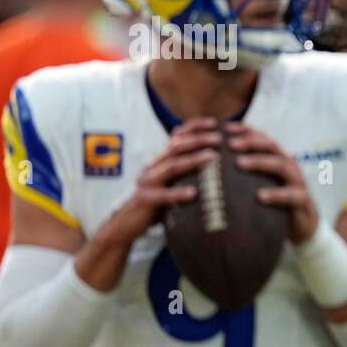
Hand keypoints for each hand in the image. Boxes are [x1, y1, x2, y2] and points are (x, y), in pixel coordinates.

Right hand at [95, 116, 220, 249]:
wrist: (127, 223)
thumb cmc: (156, 202)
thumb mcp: (171, 182)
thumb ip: (186, 170)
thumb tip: (213, 158)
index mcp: (160, 160)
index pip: (177, 136)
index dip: (195, 127)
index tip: (215, 123)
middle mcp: (153, 166)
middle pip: (176, 147)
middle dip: (199, 140)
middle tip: (219, 139)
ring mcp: (147, 182)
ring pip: (172, 166)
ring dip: (193, 160)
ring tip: (212, 158)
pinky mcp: (145, 199)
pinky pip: (162, 195)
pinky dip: (178, 193)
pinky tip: (194, 193)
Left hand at [224, 121, 317, 243]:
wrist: (302, 226)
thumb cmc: (274, 204)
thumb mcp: (258, 187)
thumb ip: (241, 177)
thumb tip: (209, 170)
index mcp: (278, 158)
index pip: (262, 138)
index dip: (246, 130)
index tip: (225, 127)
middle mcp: (289, 165)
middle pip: (271, 146)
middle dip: (250, 142)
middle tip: (229, 144)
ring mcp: (297, 182)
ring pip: (281, 165)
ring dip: (259, 162)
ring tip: (239, 163)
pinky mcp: (303, 200)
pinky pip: (291, 195)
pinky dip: (276, 194)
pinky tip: (259, 196)